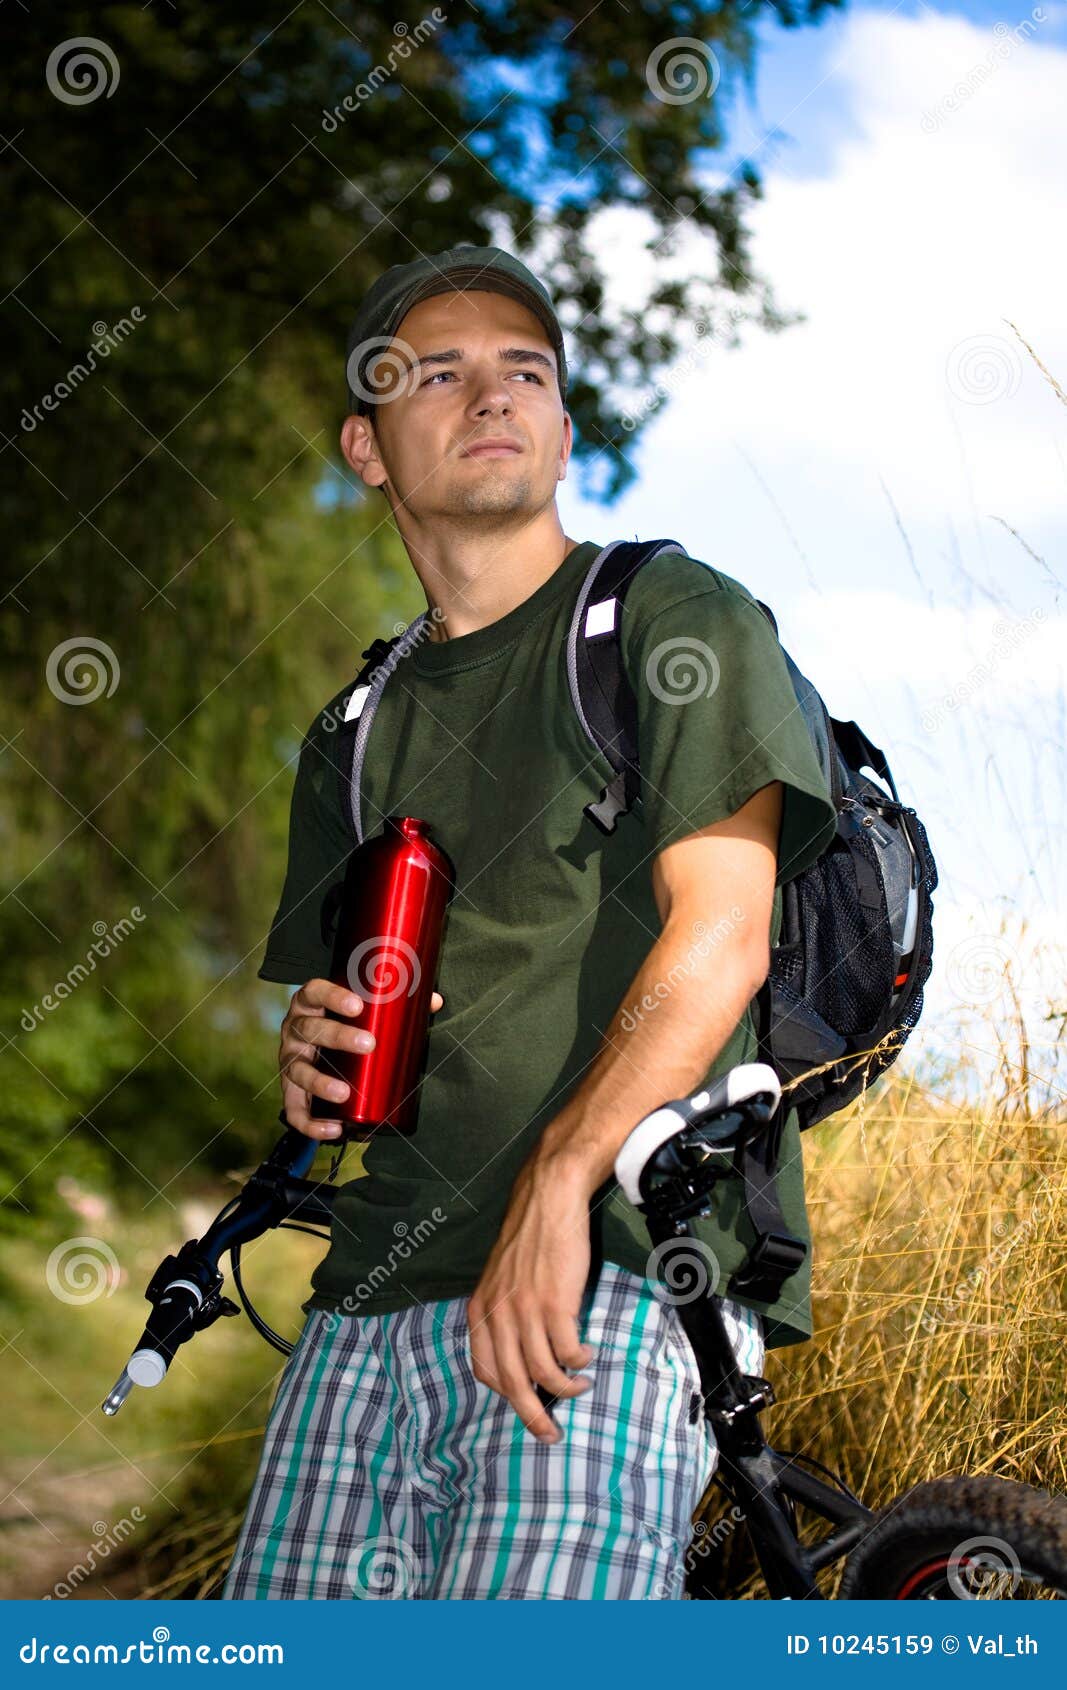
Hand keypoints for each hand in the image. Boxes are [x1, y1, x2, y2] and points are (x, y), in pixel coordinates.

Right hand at [279, 977, 443, 1140]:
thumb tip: (436, 1001)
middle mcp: (295, 1029)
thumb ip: (397, 1005)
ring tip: (344, 1092)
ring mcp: (290, 1060)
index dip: (332, 996)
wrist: (315, 1046)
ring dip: (319, 1082)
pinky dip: (310, 1123)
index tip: (357, 1005)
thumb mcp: (363, 1010)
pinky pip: (293, 1109)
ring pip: (298, 1070)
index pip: (315, 992)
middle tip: (368, 1044)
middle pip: (310, 1029)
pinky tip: (333, 1130)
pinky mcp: (290, 1090)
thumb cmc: (344, 1024)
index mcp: (311, 1003)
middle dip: (338, 1036)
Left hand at [467, 1152, 594, 1443]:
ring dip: (564, 1388)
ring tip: (578, 1386)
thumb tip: (520, 1349)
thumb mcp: (501, 1277)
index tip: (524, 1403)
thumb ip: (503, 1311)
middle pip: (512, 1382)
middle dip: (532, 1415)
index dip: (504, 1393)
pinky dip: (578, 1361)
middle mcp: (497, 1314)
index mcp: (480, 1309)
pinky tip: (585, 1355)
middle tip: (550, 1434)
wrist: (548, 1200)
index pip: (483, 1369)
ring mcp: (525, 1311)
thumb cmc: (530, 1238)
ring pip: (542, 1372)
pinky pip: (566, 1351)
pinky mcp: (554, 1304)